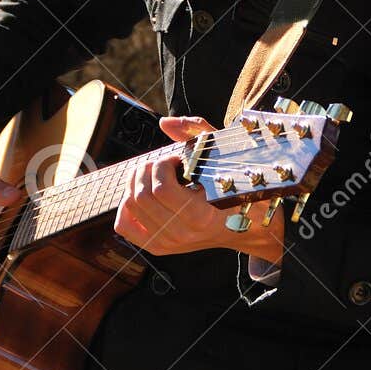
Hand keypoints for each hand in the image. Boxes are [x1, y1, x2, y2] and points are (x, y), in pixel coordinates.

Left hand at [113, 115, 285, 262]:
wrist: (246, 226)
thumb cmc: (234, 188)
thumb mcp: (222, 156)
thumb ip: (197, 132)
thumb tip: (165, 123)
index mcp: (201, 215)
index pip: (162, 189)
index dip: (163, 165)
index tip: (176, 160)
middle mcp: (183, 233)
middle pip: (142, 195)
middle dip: (147, 169)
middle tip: (163, 164)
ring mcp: (169, 243)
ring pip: (130, 206)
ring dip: (137, 182)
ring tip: (155, 176)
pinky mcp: (158, 246)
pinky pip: (124, 225)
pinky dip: (126, 206)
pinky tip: (144, 194)